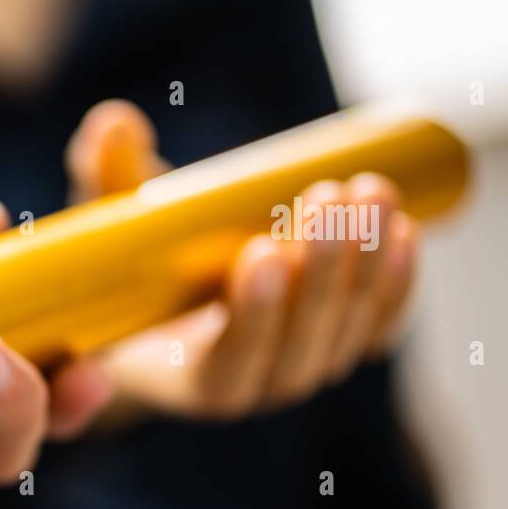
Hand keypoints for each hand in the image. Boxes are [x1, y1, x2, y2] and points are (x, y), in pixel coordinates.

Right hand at [54, 99, 419, 423]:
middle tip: (323, 201)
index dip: (252, 317)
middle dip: (320, 275)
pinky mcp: (339, 343)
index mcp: (185, 379)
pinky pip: (378, 323)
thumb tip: (113, 122)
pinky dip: (395, 283)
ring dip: (364, 265)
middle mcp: (253, 386)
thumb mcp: (107, 232)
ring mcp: (302, 367)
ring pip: (346, 333)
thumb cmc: (130, 275)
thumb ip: (104, 181)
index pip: (228, 366)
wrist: (173, 305)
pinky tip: (403, 231)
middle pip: (302, 349)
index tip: (260, 252)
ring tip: (367, 192)